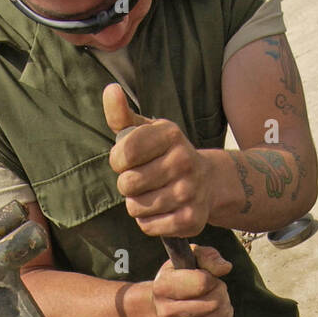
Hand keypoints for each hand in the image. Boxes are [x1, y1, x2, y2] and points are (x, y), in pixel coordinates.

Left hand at [104, 84, 212, 237]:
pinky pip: (148, 226)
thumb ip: (121, 115)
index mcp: (170, 135)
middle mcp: (184, 161)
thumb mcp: (146, 131)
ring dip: (137, 205)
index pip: (123, 154)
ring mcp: (189, 192)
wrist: (208, 182)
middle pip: (127, 184)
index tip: (128, 160)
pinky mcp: (190, 220)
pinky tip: (161, 211)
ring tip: (153, 195)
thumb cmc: (165, 155)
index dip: (119, 161)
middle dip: (128, 185)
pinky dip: (149, 222)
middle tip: (144, 180)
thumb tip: (110, 90)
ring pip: (136, 208)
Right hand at [152, 245, 232, 316]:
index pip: (202, 283)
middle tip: (216, 289)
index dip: (212, 278)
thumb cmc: (182, 276)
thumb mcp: (192, 258)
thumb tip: (225, 268)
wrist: (166, 304)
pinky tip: (219, 315)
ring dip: (225, 307)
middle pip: (213, 303)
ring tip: (218, 301)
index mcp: (162, 286)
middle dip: (222, 292)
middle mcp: (165, 311)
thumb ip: (209, 257)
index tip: (208, 277)